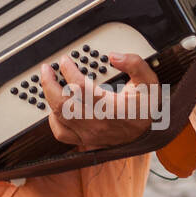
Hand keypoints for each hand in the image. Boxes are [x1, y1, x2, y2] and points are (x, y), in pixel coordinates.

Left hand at [38, 52, 160, 151]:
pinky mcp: (85, 140)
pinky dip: (53, 119)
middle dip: (49, 83)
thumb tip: (114, 57)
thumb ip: (134, 64)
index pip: (80, 87)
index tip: (65, 61)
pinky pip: (61, 133)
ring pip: (59, 116)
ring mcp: (89, 133)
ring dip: (49, 97)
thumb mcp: (148, 82)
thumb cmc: (145, 108)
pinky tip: (54, 107)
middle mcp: (97, 123)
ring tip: (48, 82)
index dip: (68, 71)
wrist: (148, 133)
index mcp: (111, 108)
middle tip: (46, 69)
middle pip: (62, 103)